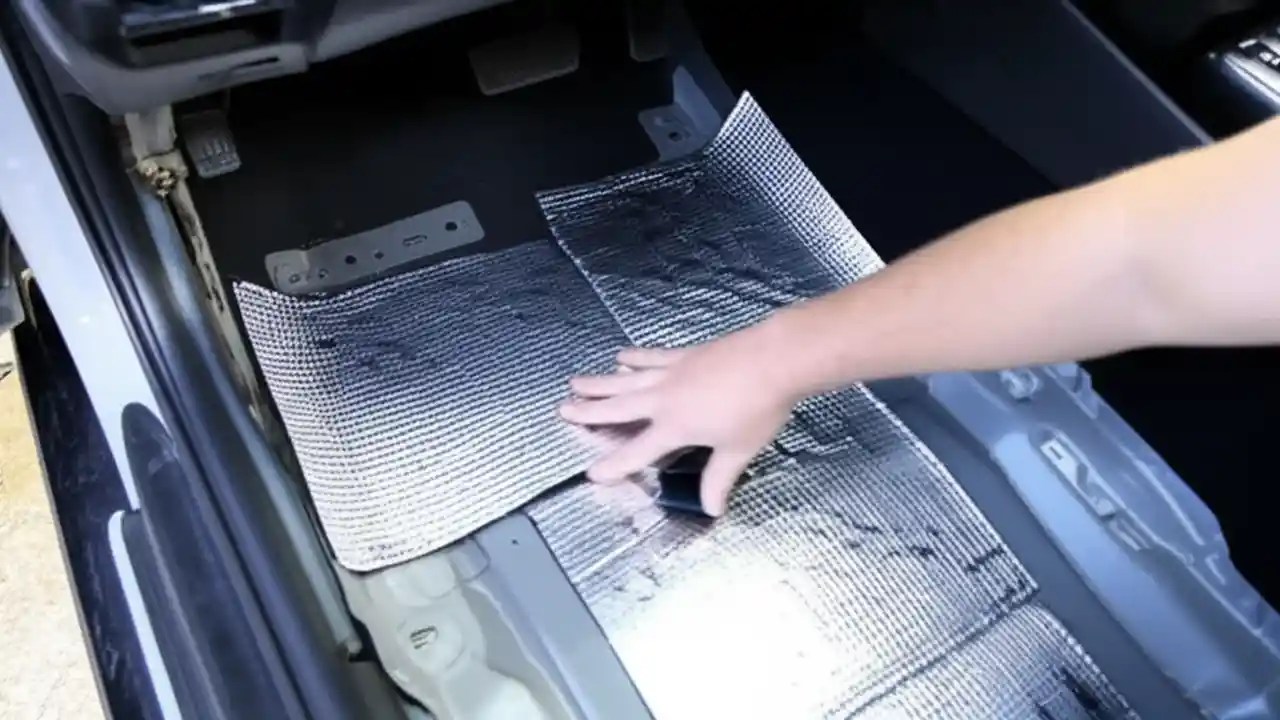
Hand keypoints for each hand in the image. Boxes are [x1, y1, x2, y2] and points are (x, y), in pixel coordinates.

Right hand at [559, 324, 800, 515]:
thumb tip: (711, 509)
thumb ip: (719, 479)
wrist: (775, 359)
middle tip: (563, 409)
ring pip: (627, 378)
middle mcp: (665, 398)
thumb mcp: (739, 450)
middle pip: (619, 407)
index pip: (637, 452)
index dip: (614, 465)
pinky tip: (622, 355)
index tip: (592, 473)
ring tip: (576, 382)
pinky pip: (652, 356)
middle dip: (590, 411)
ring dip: (600, 382)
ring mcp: (673, 372)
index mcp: (675, 426)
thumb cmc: (758, 408)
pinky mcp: (686, 354)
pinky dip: (635, 357)